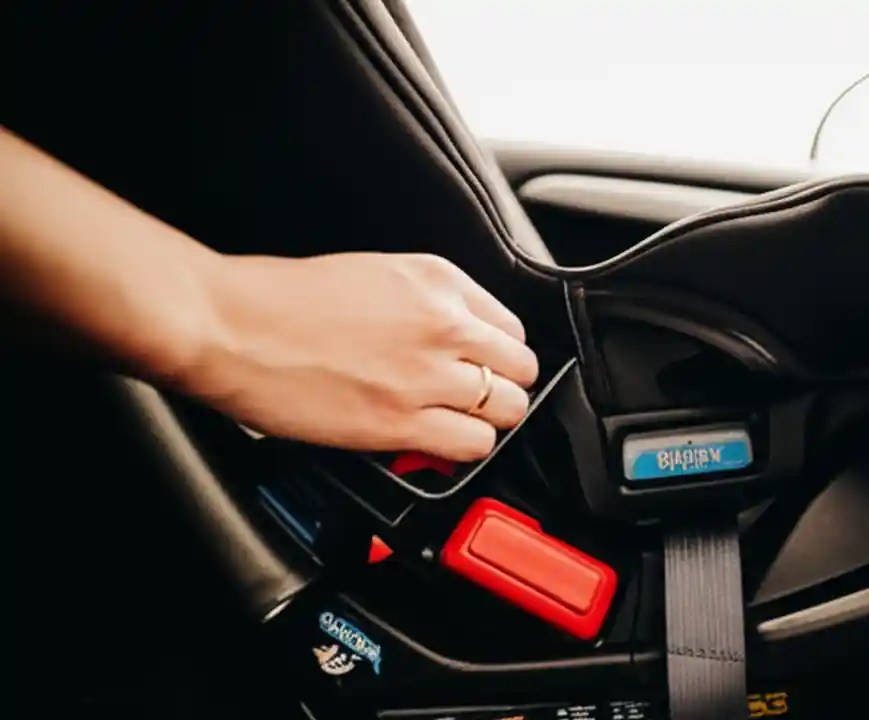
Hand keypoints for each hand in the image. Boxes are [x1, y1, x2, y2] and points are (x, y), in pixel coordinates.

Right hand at [176, 252, 537, 460]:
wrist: (230, 325)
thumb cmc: (281, 300)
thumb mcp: (374, 274)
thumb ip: (426, 304)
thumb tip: (458, 338)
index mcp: (437, 280)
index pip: (511, 327)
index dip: (500, 355)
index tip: (486, 368)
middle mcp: (443, 324)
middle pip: (520, 370)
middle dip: (503, 388)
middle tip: (477, 400)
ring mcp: (426, 374)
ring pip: (507, 410)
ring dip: (486, 422)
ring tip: (457, 423)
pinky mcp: (401, 422)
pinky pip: (473, 446)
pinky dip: (463, 451)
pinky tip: (439, 445)